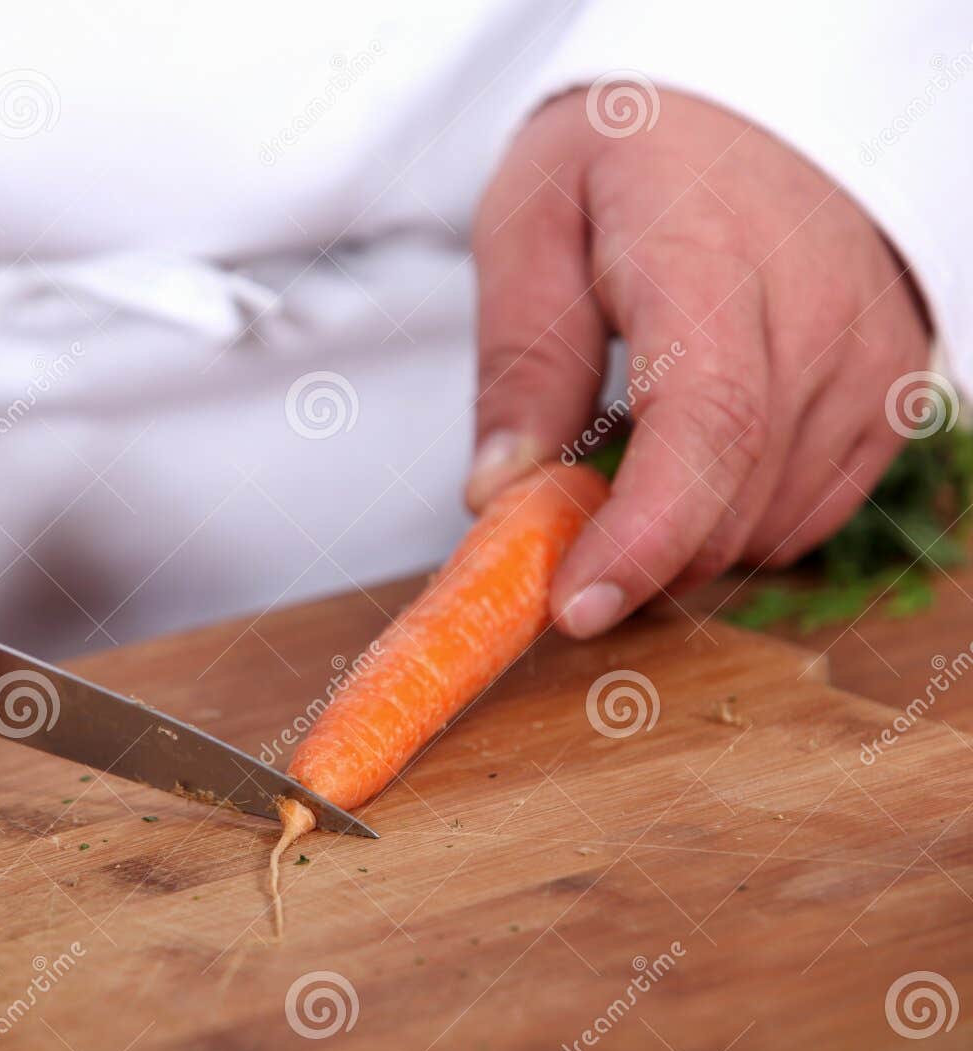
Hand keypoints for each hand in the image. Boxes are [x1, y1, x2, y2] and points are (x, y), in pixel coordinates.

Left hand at [467, 88, 930, 636]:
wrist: (754, 108)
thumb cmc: (629, 157)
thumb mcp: (532, 225)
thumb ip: (522, 360)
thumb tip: (497, 493)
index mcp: (711, 256)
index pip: (706, 424)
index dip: (643, 537)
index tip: (575, 605)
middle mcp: (817, 312)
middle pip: (736, 495)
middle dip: (633, 555)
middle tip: (554, 543)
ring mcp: (869, 356)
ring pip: (771, 520)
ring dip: (678, 542)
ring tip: (614, 477)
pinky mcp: (890, 392)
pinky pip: (811, 511)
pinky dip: (733, 524)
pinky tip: (681, 476)